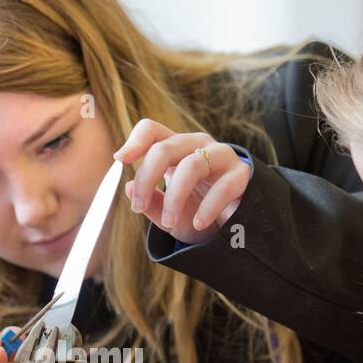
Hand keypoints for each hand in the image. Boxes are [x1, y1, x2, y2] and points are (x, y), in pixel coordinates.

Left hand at [114, 119, 250, 244]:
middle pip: (165, 148)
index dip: (135, 140)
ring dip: (174, 196)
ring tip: (169, 222)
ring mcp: (221, 156)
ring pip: (192, 165)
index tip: (121, 160)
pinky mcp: (242, 174)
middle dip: (146, 178)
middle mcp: (197, 146)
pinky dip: (207, 207)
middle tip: (137, 207)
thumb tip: (130, 188)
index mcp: (175, 149)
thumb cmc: (197, 215)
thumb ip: (150, 203)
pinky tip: (198, 223)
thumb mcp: (168, 215)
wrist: (232, 231)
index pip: (152, 130)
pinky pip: (222, 186)